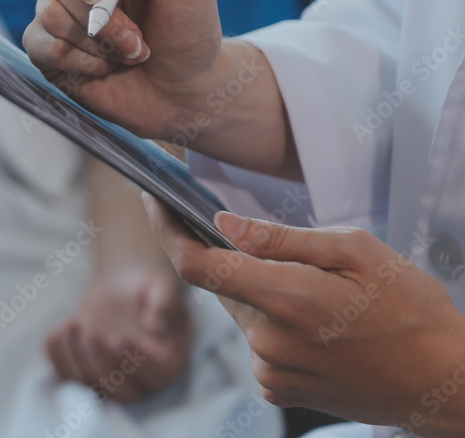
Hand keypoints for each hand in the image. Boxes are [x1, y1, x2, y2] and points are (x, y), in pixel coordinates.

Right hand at [23, 0, 222, 137]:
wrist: (186, 87)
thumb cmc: (190, 24)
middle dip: (102, 17)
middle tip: (137, 38)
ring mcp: (60, 12)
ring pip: (50, 15)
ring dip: (98, 43)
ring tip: (130, 53)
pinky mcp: (49, 49)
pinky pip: (41, 47)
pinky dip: (82, 63)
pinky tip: (107, 68)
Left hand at [45, 265, 190, 401]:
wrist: (127, 288)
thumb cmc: (150, 287)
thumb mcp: (164, 286)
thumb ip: (165, 303)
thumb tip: (156, 326)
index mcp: (169, 361)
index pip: (157, 374)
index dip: (138, 362)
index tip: (121, 340)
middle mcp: (142, 379)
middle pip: (122, 391)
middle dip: (103, 366)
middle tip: (91, 336)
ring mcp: (111, 377)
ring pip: (91, 386)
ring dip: (76, 362)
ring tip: (71, 327)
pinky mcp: (86, 369)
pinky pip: (67, 374)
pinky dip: (58, 357)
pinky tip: (57, 332)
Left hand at [142, 194, 464, 436]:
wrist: (444, 382)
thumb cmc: (411, 311)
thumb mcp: (357, 251)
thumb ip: (281, 239)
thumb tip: (223, 225)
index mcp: (286, 299)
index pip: (197, 265)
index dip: (167, 229)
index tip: (155, 202)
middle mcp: (267, 342)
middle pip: (221, 286)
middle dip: (237, 262)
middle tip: (282, 253)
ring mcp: (270, 371)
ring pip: (241, 313)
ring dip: (262, 294)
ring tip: (322, 296)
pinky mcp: (277, 390)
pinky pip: (257, 343)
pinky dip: (273, 325)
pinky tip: (318, 325)